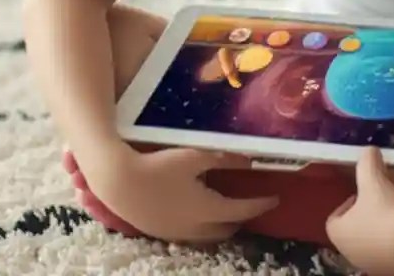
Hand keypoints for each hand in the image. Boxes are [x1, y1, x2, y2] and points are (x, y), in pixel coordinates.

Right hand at [82, 143, 278, 243]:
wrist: (119, 183)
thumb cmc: (158, 166)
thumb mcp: (193, 157)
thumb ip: (223, 159)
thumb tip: (249, 160)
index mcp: (209, 209)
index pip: (244, 211)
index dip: (262, 204)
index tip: (274, 198)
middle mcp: (197, 227)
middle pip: (228, 229)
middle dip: (242, 218)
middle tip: (249, 203)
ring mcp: (179, 233)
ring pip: (210, 237)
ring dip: (222, 225)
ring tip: (225, 209)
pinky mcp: (164, 234)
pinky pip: (192, 236)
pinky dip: (203, 227)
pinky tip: (197, 212)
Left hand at [326, 148, 393, 275]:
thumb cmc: (385, 210)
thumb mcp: (374, 180)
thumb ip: (367, 163)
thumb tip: (369, 150)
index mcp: (339, 233)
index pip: (334, 221)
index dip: (345, 206)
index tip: (361, 194)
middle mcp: (351, 254)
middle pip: (352, 235)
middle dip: (364, 220)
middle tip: (381, 204)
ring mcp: (373, 267)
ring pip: (372, 248)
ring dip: (381, 234)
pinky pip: (392, 258)